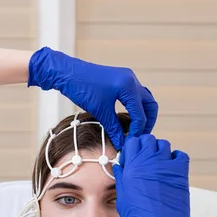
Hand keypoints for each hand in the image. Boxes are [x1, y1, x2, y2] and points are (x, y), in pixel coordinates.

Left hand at [27, 47, 157, 149]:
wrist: (67, 72)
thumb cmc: (82, 88)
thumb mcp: (100, 111)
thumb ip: (114, 128)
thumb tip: (122, 144)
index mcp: (129, 86)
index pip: (140, 114)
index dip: (137, 131)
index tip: (130, 143)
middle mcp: (132, 80)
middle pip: (150, 105)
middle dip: (147, 122)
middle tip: (140, 136)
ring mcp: (127, 78)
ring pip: (144, 99)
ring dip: (142, 114)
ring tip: (135, 129)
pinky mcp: (121, 80)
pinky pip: (135, 95)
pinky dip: (135, 108)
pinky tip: (127, 118)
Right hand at [112, 135, 191, 216]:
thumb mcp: (123, 196)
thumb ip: (122, 177)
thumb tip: (121, 165)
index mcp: (133, 166)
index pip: (132, 141)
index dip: (132, 148)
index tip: (132, 157)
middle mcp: (149, 161)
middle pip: (149, 140)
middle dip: (145, 147)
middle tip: (145, 160)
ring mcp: (166, 165)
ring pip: (164, 145)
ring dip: (160, 152)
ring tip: (157, 166)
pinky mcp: (181, 173)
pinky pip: (180, 155)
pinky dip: (175, 158)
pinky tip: (170, 169)